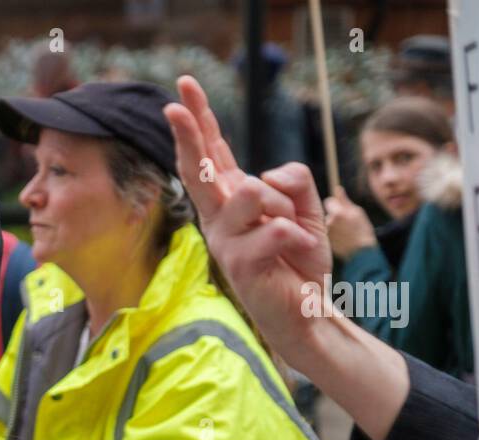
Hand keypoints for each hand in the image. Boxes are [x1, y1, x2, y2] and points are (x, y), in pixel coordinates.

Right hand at [164, 75, 408, 439]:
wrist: (304, 311)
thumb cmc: (298, 259)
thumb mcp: (305, 209)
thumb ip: (292, 181)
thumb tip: (265, 179)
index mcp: (232, 200)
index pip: (214, 154)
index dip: (199, 120)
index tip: (184, 88)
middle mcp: (219, 218)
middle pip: (202, 167)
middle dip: (189, 133)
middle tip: (173, 104)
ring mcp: (225, 241)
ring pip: (253, 190)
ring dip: (286, 207)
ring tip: (292, 232)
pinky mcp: (239, 264)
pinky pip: (277, 227)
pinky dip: (299, 237)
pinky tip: (298, 254)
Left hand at [323, 186, 377, 258]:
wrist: (361, 253)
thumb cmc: (362, 230)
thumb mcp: (357, 212)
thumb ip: (344, 201)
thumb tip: (337, 188)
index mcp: (338, 213)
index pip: (328, 201)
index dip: (335, 203)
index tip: (340, 206)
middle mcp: (329, 222)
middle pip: (327, 212)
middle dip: (334, 213)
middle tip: (344, 220)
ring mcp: (325, 232)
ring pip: (327, 222)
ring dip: (333, 223)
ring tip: (345, 230)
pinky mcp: (324, 240)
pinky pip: (327, 231)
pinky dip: (332, 232)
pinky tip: (341, 237)